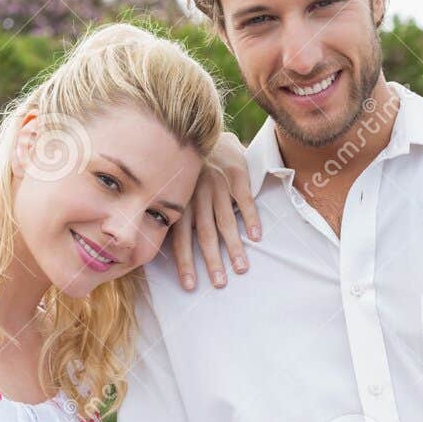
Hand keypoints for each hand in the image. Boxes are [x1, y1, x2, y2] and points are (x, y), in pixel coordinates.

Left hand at [169, 130, 260, 290]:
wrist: (208, 135)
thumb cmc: (191, 172)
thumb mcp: (177, 191)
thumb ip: (175, 217)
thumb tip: (166, 251)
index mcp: (181, 203)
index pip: (180, 238)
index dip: (185, 262)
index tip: (190, 286)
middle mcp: (198, 195)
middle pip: (204, 234)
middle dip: (211, 261)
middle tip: (219, 284)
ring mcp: (217, 184)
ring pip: (225, 220)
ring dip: (233, 247)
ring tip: (241, 269)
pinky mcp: (236, 174)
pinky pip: (244, 199)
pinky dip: (251, 218)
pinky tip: (256, 237)